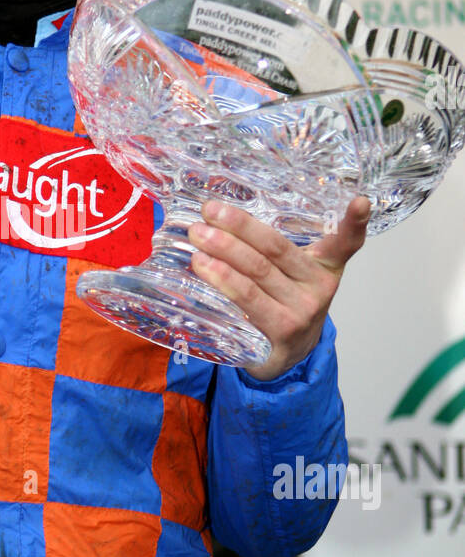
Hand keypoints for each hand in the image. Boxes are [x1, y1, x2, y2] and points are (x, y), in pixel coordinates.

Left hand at [187, 195, 370, 380]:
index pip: (346, 242)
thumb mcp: (293, 274)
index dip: (354, 222)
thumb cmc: (285, 302)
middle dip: (240, 226)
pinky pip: (248, 298)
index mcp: (327, 265)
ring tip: (197, 236)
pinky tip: (203, 267)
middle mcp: (319, 287)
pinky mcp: (281, 330)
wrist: (287, 355)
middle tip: (209, 211)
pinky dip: (223, 279)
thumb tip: (223, 214)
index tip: (360, 201)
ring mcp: (302, 310)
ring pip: (258, 271)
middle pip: (276, 248)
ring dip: (223, 250)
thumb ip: (275, 248)